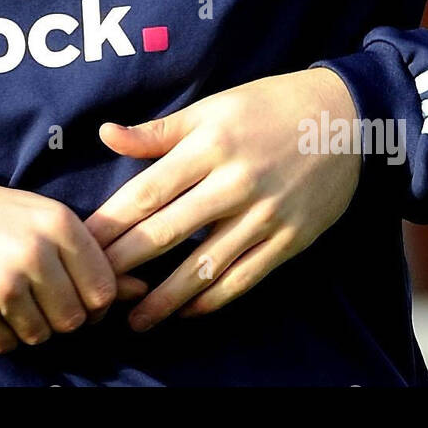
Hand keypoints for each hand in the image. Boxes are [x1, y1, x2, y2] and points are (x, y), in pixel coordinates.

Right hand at [0, 170, 147, 352]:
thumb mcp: (41, 218)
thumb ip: (90, 256)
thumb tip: (142, 291)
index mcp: (58, 222)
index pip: (103, 290)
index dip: (93, 303)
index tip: (73, 296)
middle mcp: (36, 252)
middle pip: (74, 319)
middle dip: (57, 316)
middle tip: (32, 295)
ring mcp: (4, 283)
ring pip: (41, 336)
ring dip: (26, 326)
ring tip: (3, 294)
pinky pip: (6, 345)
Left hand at [85, 67, 360, 331]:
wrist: (345, 117)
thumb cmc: (268, 106)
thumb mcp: (212, 108)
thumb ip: (158, 131)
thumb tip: (106, 134)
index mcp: (208, 145)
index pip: (146, 193)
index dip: (110, 224)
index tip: (82, 245)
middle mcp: (234, 182)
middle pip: (166, 232)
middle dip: (125, 266)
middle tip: (94, 292)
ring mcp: (265, 215)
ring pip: (204, 267)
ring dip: (165, 299)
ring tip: (135, 320)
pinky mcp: (291, 239)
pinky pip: (245, 278)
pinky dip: (213, 300)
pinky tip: (187, 312)